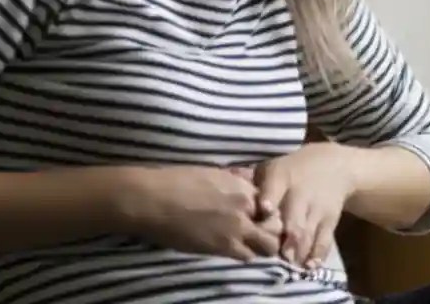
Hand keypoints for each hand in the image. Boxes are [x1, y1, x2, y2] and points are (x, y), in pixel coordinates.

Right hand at [125, 165, 283, 261]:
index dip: (264, 209)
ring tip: (249, 243)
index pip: (269, 200)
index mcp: (241, 185)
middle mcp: (246, 205)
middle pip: (275, 222)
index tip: (256, 214)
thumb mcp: (211, 172)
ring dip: (261, 244)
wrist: (154, 200)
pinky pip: (248, 256)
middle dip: (270, 227)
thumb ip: (232, 181)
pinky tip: (234, 249)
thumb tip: (242, 182)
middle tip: (257, 231)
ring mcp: (237, 228)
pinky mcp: (225, 246)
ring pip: (268, 244)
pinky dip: (246, 254)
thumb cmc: (175, 181)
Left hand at [252, 142, 359, 269]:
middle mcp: (300, 194)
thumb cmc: (292, 170)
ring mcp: (316, 209)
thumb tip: (226, 181)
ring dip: (298, 249)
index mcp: (282, 178)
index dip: (270, 198)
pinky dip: (317, 254)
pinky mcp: (329, 222)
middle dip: (285, 235)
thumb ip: (250, 180)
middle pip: (293, 216)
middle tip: (276, 252)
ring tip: (289, 263)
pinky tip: (309, 265)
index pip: (275, 188)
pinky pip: (324, 240)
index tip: (264, 210)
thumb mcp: (272, 167)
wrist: (334, 167)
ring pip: (307, 231)